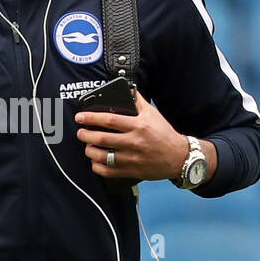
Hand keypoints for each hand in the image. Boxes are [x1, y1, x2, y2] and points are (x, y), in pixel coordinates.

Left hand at [74, 90, 190, 181]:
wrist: (178, 156)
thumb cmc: (164, 134)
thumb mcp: (153, 113)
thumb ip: (138, 101)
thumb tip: (127, 89)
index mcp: (138, 126)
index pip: (109, 120)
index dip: (91, 118)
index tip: (81, 117)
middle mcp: (134, 142)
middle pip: (102, 138)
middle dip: (85, 134)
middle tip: (81, 132)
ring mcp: (131, 158)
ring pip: (102, 156)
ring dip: (89, 150)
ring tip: (88, 145)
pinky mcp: (130, 171)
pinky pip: (108, 171)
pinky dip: (97, 166)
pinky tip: (95, 161)